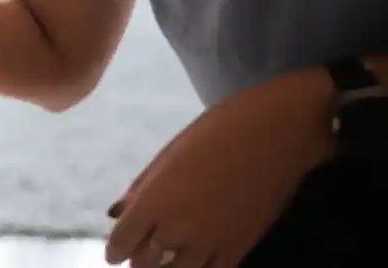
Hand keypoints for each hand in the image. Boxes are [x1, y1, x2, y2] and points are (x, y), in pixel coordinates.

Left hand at [105, 70, 332, 267]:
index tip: (114, 252)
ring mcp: (209, 243)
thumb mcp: (167, 157)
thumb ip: (139, 190)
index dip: (114, 249)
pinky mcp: (239, 249)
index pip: (121, 242)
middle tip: (139, 252)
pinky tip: (195, 261)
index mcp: (153, 202)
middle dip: (137, 258)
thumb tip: (116, 213)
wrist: (273, 134)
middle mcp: (177, 228)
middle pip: (144, 263)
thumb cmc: (214, 134)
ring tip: (164, 259)